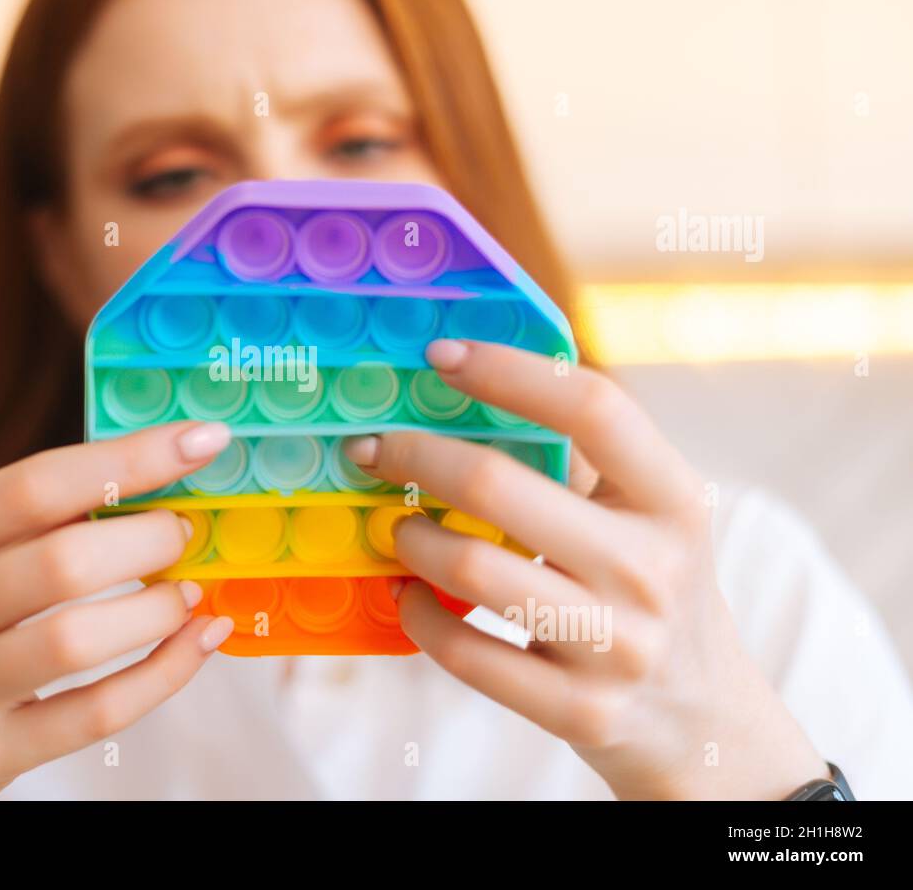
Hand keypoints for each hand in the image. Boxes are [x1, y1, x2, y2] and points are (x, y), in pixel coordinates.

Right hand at [0, 421, 235, 799]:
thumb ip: (18, 524)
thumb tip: (145, 473)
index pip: (32, 486)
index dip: (128, 459)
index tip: (201, 439)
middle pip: (60, 562)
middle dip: (149, 538)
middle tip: (186, 531)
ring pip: (76, 640)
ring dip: (156, 608)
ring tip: (186, 589)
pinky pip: (96, 713)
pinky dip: (164, 673)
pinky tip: (196, 640)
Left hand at [344, 339, 828, 799]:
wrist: (700, 718)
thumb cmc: (650, 590)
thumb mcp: (648, 518)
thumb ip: (582, 462)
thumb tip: (461, 385)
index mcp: (674, 500)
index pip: (593, 409)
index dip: (508, 371)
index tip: (439, 355)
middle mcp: (652, 569)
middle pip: (498, 486)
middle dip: (414, 456)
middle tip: (371, 449)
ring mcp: (617, 646)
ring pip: (473, 568)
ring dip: (411, 539)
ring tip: (396, 527)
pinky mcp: (579, 709)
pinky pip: (466, 652)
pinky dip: (418, 615)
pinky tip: (408, 595)